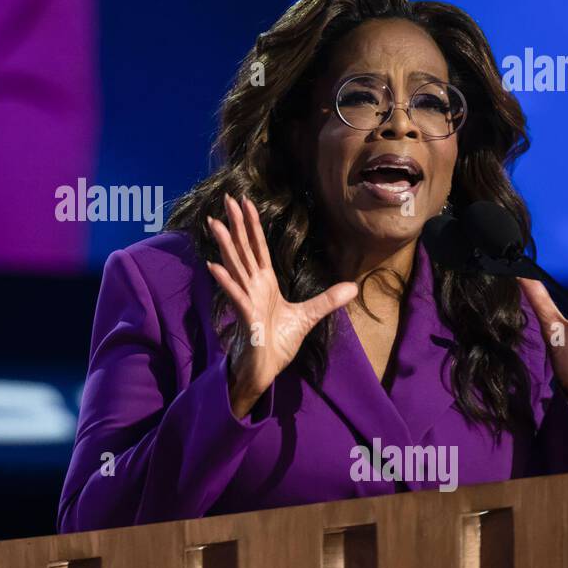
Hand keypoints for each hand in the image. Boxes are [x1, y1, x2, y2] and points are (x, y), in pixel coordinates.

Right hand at [206, 194, 357, 419]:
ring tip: (214, 223)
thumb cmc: (278, 343)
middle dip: (236, 224)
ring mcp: (247, 300)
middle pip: (243, 249)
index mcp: (264, 283)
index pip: (257, 248)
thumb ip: (328, 300)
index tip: (245, 202)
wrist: (265, 369)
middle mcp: (252, 286)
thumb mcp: (309, 317)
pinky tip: (214, 266)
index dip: (252, 225)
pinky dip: (225, 281)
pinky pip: (235, 296)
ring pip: (235, 266)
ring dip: (225, 245)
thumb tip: (353, 287)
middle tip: (226, 198)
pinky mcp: (247, 317)